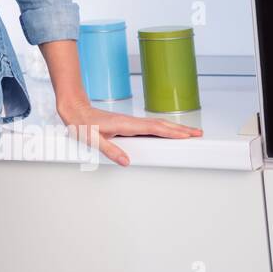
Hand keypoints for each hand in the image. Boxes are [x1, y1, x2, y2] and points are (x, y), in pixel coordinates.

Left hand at [56, 99, 202, 166]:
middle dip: (180, 129)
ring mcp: (129, 122)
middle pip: (160, 124)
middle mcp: (130, 121)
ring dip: (174, 128)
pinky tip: (167, 132)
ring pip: (156, 124)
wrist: (74, 109)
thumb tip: (126, 161)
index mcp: (125, 124)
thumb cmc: (81, 124)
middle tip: (198, 133)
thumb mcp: (92, 139)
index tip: (186, 135)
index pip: (153, 128)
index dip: (171, 132)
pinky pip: (149, 126)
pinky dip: (162, 128)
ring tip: (189, 132)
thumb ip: (109, 150)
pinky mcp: (127, 124)